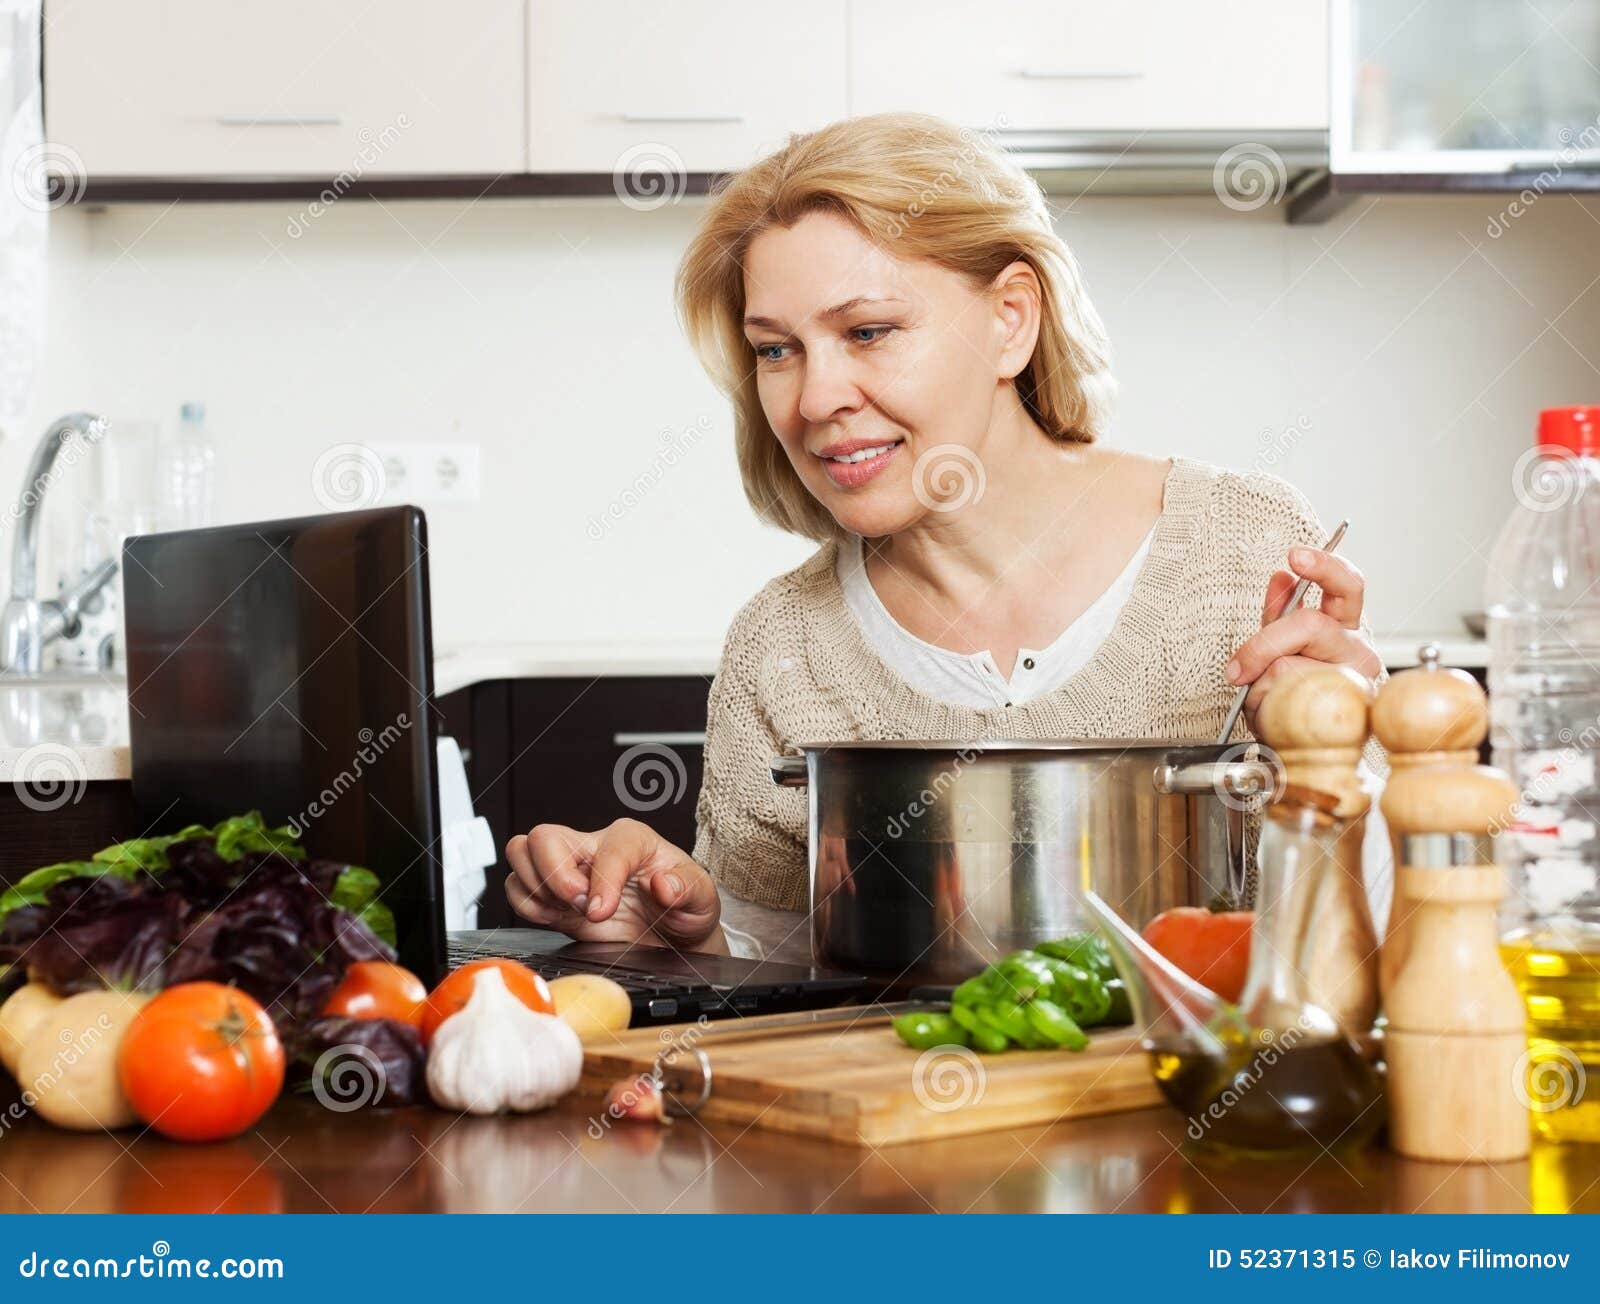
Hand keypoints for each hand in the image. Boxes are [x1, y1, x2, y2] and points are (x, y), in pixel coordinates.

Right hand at [504, 818, 723, 950]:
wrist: (672, 938)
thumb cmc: (685, 907)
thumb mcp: (702, 898)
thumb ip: (687, 888)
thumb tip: (664, 884)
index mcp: (632, 839)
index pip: (607, 847)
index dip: (602, 880)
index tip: (602, 910)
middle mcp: (595, 847)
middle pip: (545, 836)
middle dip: (555, 876)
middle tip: (580, 906)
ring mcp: (570, 869)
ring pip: (523, 852)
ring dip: (538, 888)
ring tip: (568, 911)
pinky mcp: (554, 896)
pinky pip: (518, 887)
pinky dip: (528, 905)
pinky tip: (556, 917)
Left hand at [1225, 544, 1381, 734]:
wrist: (1309, 748)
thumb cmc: (1296, 694)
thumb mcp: (1281, 648)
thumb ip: (1280, 614)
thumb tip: (1280, 577)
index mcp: (1343, 627)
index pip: (1348, 585)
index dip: (1323, 566)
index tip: (1294, 556)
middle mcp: (1357, 650)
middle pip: (1309, 624)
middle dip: (1264, 644)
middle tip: (1240, 668)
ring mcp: (1354, 681)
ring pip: (1289, 666)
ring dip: (1261, 685)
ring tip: (1264, 699)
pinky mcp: (1342, 712)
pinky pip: (1287, 698)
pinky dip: (1265, 707)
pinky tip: (1272, 713)